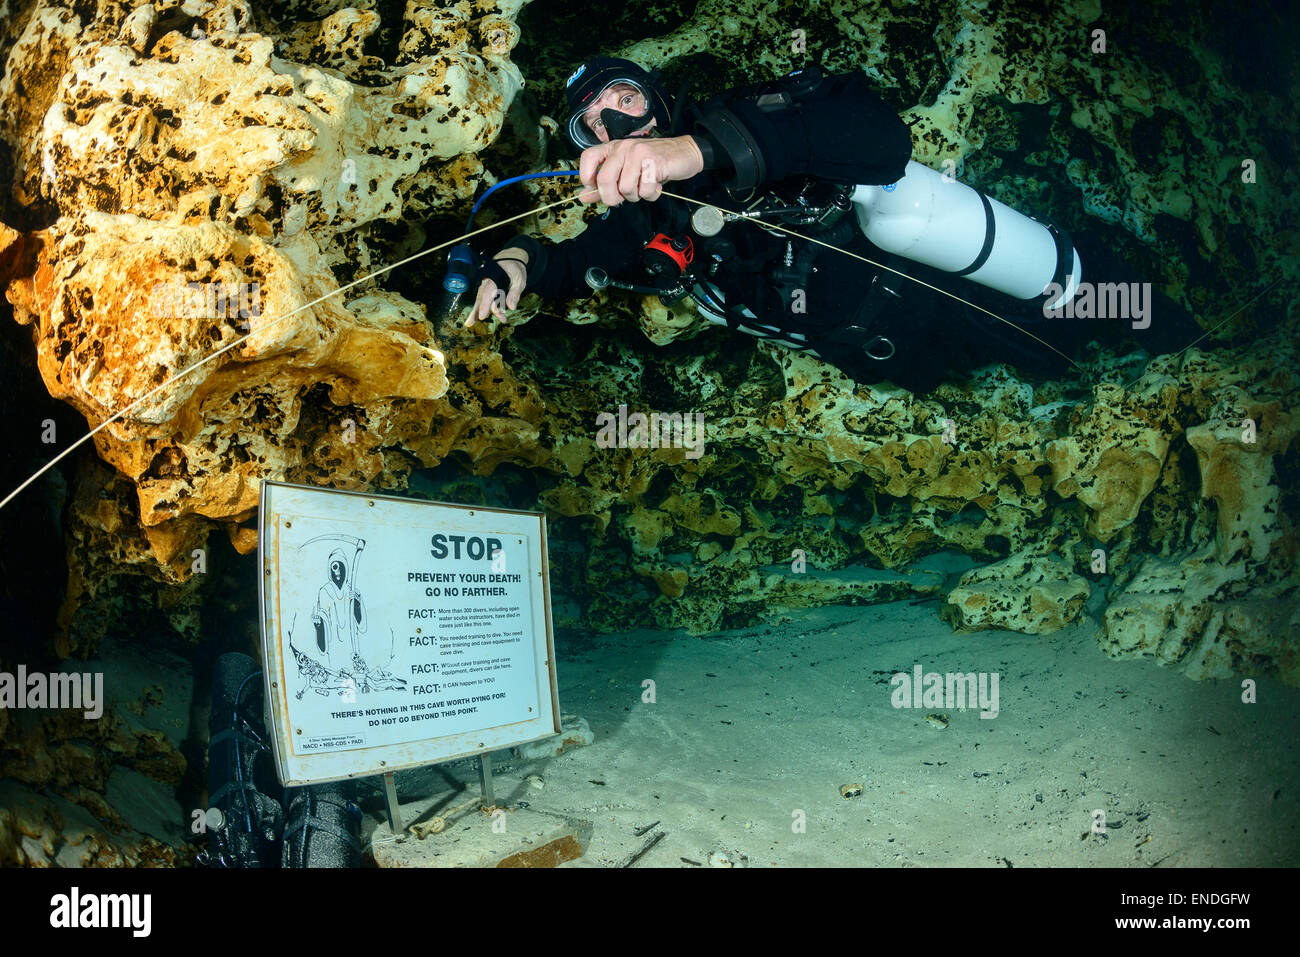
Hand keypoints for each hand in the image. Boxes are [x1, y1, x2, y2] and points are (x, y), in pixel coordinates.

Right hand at [466, 253, 528, 327]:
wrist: (510, 259)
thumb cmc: (515, 270)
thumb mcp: (519, 280)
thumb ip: (515, 293)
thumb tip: (511, 307)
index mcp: (495, 278)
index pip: (488, 293)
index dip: (485, 305)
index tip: (482, 316)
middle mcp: (487, 282)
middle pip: (480, 298)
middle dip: (476, 311)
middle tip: (470, 323)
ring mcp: (486, 285)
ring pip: (481, 300)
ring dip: (479, 312)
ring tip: (473, 323)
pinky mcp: (487, 289)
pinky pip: (484, 299)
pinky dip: (484, 308)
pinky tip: (485, 316)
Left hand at [579, 135, 703, 205]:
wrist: (684, 153)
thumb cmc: (653, 164)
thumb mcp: (627, 172)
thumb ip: (604, 185)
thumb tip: (583, 197)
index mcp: (613, 148)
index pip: (588, 158)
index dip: (587, 178)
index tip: (597, 189)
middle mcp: (623, 147)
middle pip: (604, 180)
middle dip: (612, 198)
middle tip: (622, 198)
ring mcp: (638, 153)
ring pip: (625, 188)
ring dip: (636, 196)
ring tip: (644, 187)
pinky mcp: (653, 162)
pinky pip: (644, 190)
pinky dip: (650, 195)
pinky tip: (656, 186)